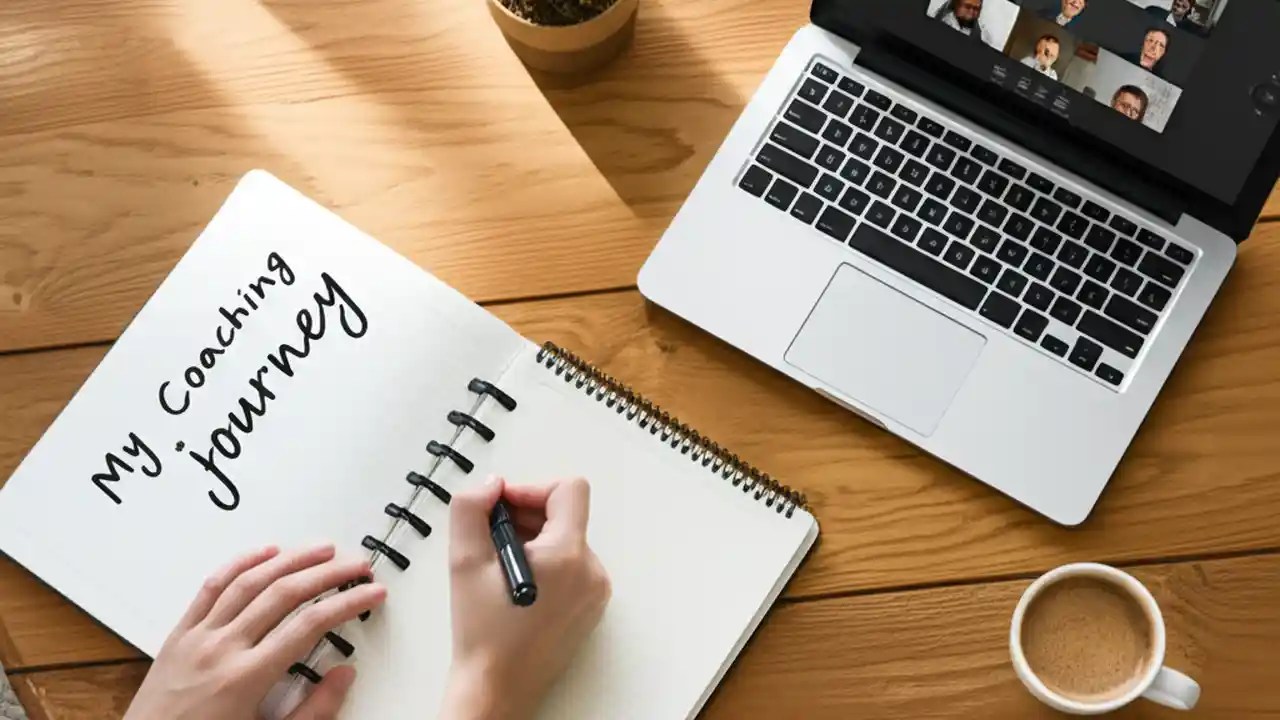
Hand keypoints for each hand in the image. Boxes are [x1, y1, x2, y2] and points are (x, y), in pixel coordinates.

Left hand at [125, 544, 386, 719]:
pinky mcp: (180, 634)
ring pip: (250, 582)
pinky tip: (264, 552)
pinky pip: (211, 587)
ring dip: (290, 559)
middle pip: (285, 594)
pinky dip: (240, 563)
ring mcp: (198, 637)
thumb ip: (312, 712)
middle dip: (328, 573)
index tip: (372, 593)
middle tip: (358, 565)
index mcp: (246, 678)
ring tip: (322, 549)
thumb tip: (343, 676)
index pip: (309, 624)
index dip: (347, 603)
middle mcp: (222, 649)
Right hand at [440, 477, 610, 719]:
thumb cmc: (483, 635)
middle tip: (490, 538)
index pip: (568, 490)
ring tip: (499, 568)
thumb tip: (491, 485)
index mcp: (569, 556)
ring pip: (567, 542)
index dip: (531, 490)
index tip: (502, 507)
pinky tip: (516, 587)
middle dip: (526, 518)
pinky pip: (572, 568)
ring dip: (533, 542)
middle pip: (565, 516)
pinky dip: (545, 566)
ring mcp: (595, 593)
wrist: (496, 689)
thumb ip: (470, 509)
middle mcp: (592, 572)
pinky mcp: (590, 610)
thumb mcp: (464, 562)